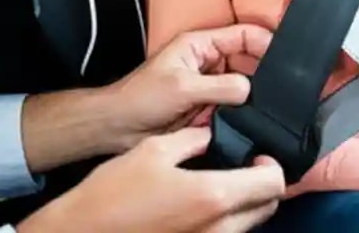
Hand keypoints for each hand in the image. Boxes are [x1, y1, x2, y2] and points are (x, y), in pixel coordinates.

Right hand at [15, 127, 285, 232]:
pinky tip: (201, 205)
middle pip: (268, 207)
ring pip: (250, 224)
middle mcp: (219, 227)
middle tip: (243, 168)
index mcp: (213, 196)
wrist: (86, 231)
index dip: (271, 166)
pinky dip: (226, 220)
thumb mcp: (153, 150)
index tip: (257, 155)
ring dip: (246, 204)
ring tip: (220, 184)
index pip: (272, 184)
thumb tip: (211, 135)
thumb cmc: (114, 193)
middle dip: (262, 185)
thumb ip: (192, 140)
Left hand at [100, 24, 272, 150]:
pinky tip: (252, 121)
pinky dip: (245, 114)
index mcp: (199, 45)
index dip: (265, 41)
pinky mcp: (209, 109)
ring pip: (245, 88)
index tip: (285, 56)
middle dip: (265, 71)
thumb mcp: (182, 87)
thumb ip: (219, 86)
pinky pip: (236, 109)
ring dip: (254, 96)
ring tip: (268, 105)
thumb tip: (249, 88)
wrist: (119, 127)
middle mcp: (208, 63)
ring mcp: (210, 87)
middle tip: (282, 85)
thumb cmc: (138, 98)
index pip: (242, 34)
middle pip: (249, 61)